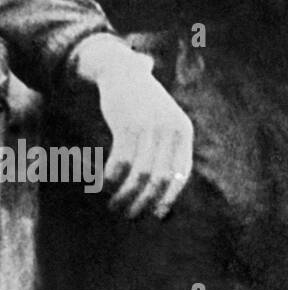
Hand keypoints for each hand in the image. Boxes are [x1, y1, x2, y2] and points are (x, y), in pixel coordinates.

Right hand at [74, 35, 192, 219]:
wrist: (123, 73)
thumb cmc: (143, 106)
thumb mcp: (163, 124)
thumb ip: (166, 151)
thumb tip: (163, 191)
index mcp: (184, 132)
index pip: (181, 174)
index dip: (169, 197)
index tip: (156, 215)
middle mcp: (172, 131)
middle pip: (160, 179)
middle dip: (144, 202)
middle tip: (129, 216)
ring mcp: (151, 128)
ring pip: (139, 175)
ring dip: (125, 195)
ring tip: (114, 205)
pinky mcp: (128, 125)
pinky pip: (120, 163)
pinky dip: (110, 179)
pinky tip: (102, 185)